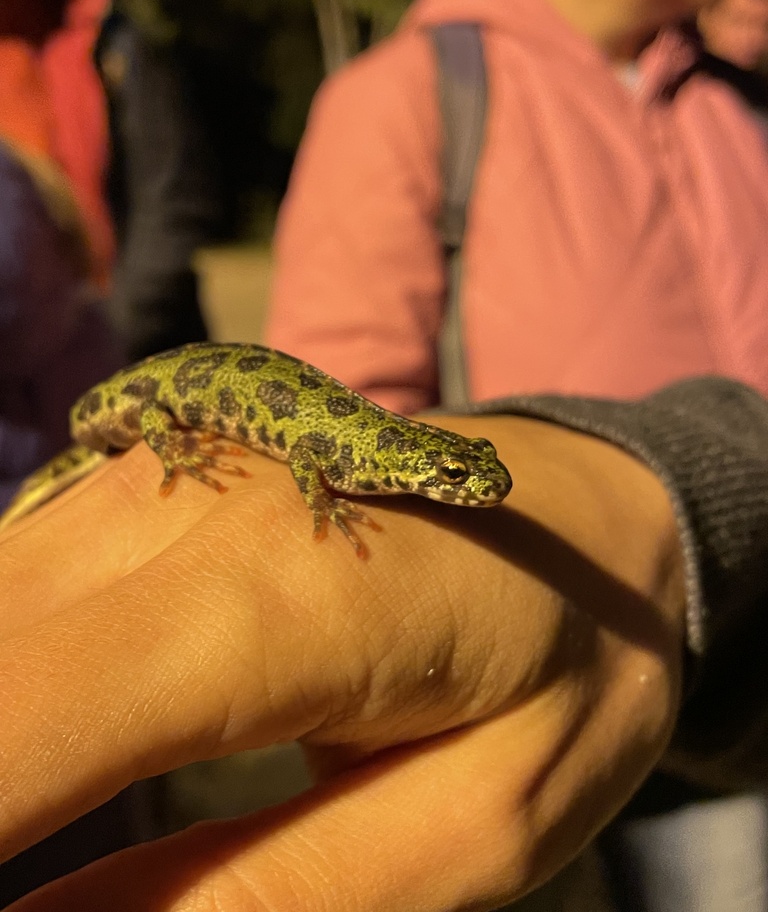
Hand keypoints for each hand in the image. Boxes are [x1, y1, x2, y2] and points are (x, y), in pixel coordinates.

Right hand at [0, 415, 684, 910]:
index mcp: (286, 593)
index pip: (25, 712)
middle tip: (69, 881)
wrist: (591, 511)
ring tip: (54, 806)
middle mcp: (198, 500)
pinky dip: (18, 658)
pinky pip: (21, 574)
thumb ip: (274, 896)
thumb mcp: (472, 821)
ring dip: (4, 712)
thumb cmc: (564, 669)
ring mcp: (168, 467)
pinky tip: (46, 722)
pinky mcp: (152, 474)